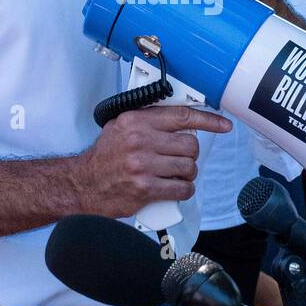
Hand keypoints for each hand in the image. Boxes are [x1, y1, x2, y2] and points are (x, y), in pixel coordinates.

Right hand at [76, 104, 231, 219]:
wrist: (82, 184)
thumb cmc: (104, 158)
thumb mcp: (120, 128)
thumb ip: (148, 121)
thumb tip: (181, 121)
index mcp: (136, 121)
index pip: (182, 116)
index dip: (208, 120)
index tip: (223, 125)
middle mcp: (140, 140)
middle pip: (190, 145)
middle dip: (190, 155)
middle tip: (179, 159)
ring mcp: (143, 165)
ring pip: (188, 167)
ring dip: (186, 174)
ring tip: (172, 175)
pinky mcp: (145, 188)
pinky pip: (181, 188)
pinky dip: (183, 190)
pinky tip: (173, 188)